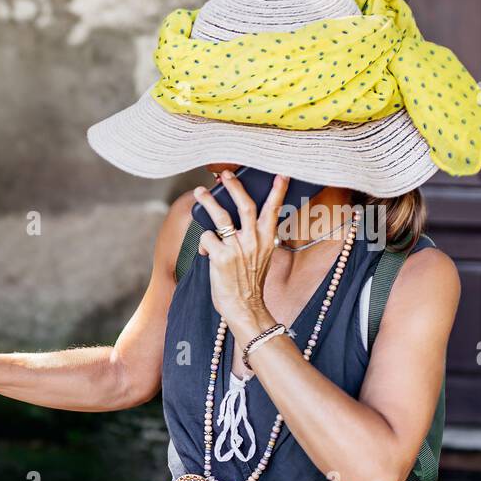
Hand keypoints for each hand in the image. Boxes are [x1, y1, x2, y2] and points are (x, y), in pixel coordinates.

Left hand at [191, 171, 289, 335]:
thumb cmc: (249, 282)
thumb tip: (235, 219)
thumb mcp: (261, 256)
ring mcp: (237, 248)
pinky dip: (203, 242)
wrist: (244, 307)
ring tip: (199, 192)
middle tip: (225, 175)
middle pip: (245, 205)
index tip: (280, 173)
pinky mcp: (221, 257)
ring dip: (209, 202)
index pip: (273, 209)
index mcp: (267, 239)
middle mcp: (254, 241)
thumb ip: (254, 237)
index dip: (277, 190)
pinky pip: (207, 238)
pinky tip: (204, 251)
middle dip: (235, 187)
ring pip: (221, 217)